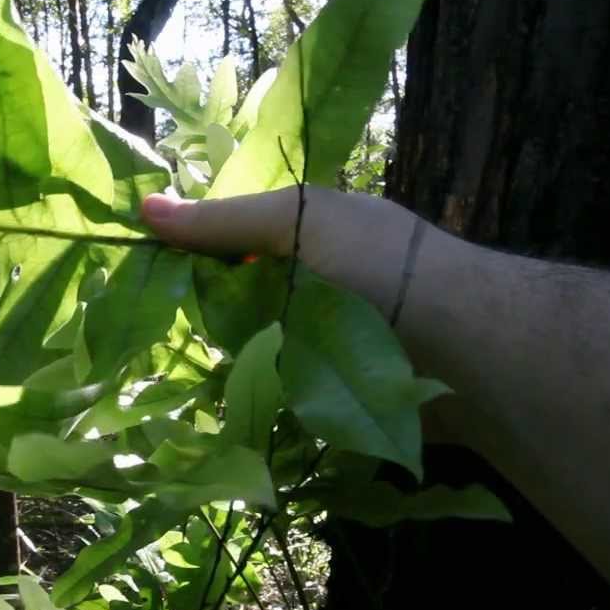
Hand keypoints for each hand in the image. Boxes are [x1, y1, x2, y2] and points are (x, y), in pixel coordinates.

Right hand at [140, 187, 474, 448]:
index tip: (148, 272)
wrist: (465, 350)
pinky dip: (256, 394)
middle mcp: (321, 283)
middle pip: (241, 296)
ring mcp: (330, 340)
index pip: (237, 237)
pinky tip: (224, 401)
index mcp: (316, 234)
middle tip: (160, 328)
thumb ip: (225, 221)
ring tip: (183, 370)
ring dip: (228, 357)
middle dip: (208, 311)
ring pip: (255, 348)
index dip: (195, 251)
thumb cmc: (382, 269)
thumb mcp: (300, 222)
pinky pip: (280, 392)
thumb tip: (144, 208)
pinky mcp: (336, 393)